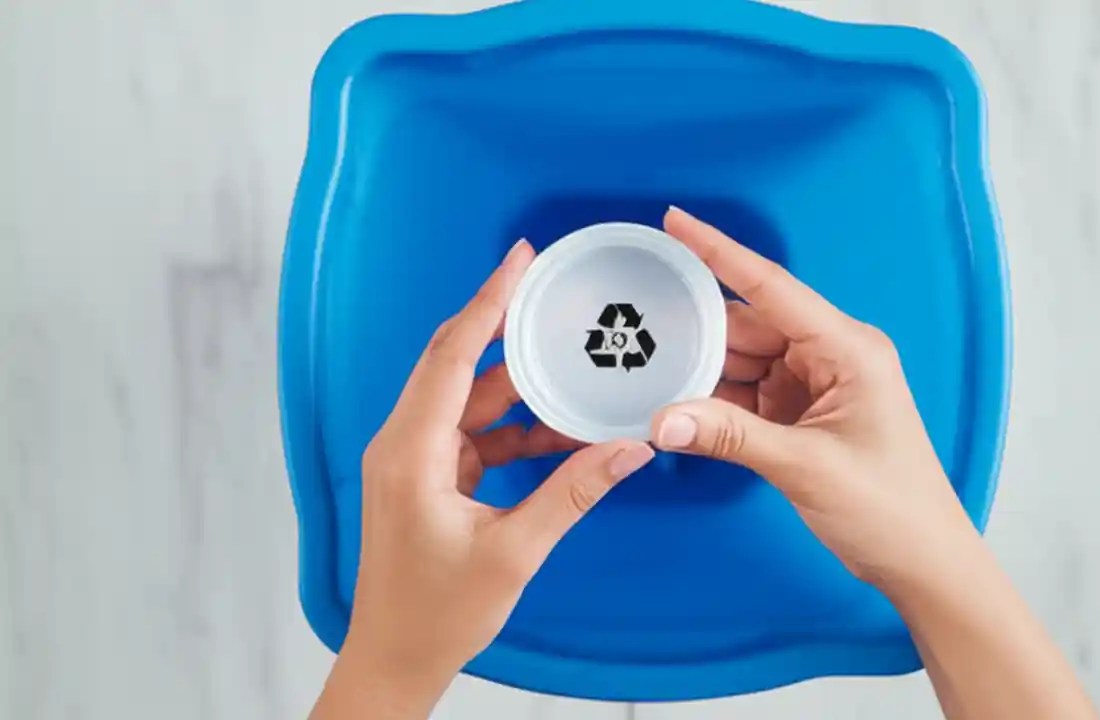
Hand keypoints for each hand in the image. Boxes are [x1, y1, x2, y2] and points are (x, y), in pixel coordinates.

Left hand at [313, 240, 654, 718]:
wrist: (394, 659)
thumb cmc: (436, 614)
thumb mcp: (514, 552)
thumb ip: (573, 493)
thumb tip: (629, 449)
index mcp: (411, 452)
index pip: (452, 356)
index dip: (488, 303)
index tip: (518, 261)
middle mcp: (404, 444)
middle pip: (456, 363)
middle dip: (501, 323)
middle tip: (545, 286)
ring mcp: (415, 460)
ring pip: (469, 399)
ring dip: (517, 384)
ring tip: (568, 358)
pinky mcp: (429, 477)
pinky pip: (475, 433)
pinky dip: (516, 428)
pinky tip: (561, 429)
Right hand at [651, 207, 975, 587]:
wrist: (921, 560)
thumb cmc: (889, 507)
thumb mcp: (805, 467)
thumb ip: (729, 437)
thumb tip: (660, 419)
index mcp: (848, 348)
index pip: (772, 287)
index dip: (719, 252)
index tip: (676, 220)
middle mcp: (833, 354)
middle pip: (750, 325)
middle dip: (698, 331)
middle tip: (637, 329)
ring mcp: (818, 383)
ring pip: (745, 359)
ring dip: (704, 370)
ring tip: (649, 371)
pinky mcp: (805, 412)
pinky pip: (749, 392)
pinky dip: (717, 400)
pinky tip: (682, 406)